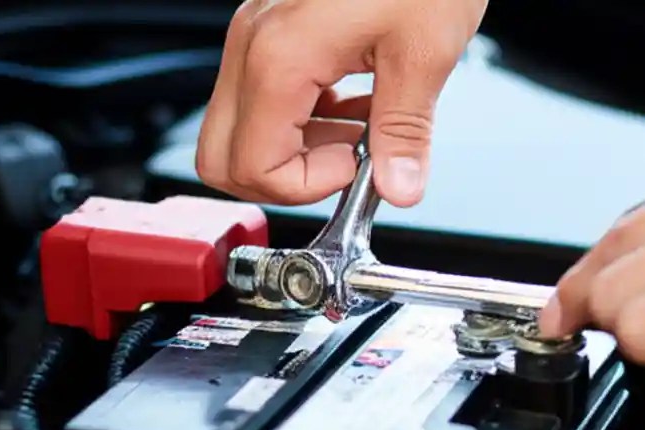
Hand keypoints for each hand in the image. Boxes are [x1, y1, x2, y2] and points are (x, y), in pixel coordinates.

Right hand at [196, 0, 486, 206]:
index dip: (301, 185)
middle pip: (220, 157)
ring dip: (292, 149)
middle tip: (340, 165)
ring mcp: (255, 33)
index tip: (352, 170)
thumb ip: (405, 132)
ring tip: (357, 133)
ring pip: (236, 129)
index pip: (251, 165)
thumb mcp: (425, 53)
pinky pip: (259, 97)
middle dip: (278, 179)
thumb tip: (398, 186)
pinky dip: (299, 119)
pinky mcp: (270, 27)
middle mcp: (253, 43)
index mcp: (279, 55)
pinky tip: (350, 108)